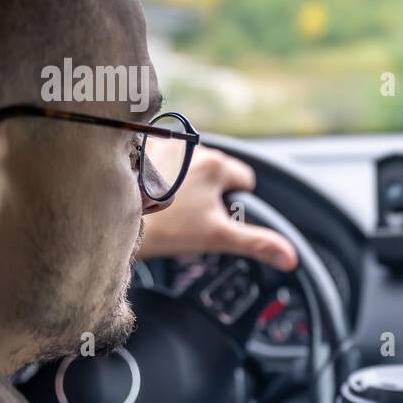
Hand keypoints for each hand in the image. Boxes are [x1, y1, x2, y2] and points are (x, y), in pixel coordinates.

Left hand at [138, 146, 297, 270]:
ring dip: (185, 182)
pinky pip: (163, 162)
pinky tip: (151, 196)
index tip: (217, 216)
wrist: (112, 221)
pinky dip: (161, 175)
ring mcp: (165, 146)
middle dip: (210, 193)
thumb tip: (290, 256)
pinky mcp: (140, 149)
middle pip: (217, 172)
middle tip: (191, 216)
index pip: (244, 178)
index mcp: (215, 164)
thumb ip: (257, 243)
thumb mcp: (217, 237)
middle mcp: (192, 147)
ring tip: (169, 206)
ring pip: (190, 166)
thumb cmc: (164, 229)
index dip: (236, 201)